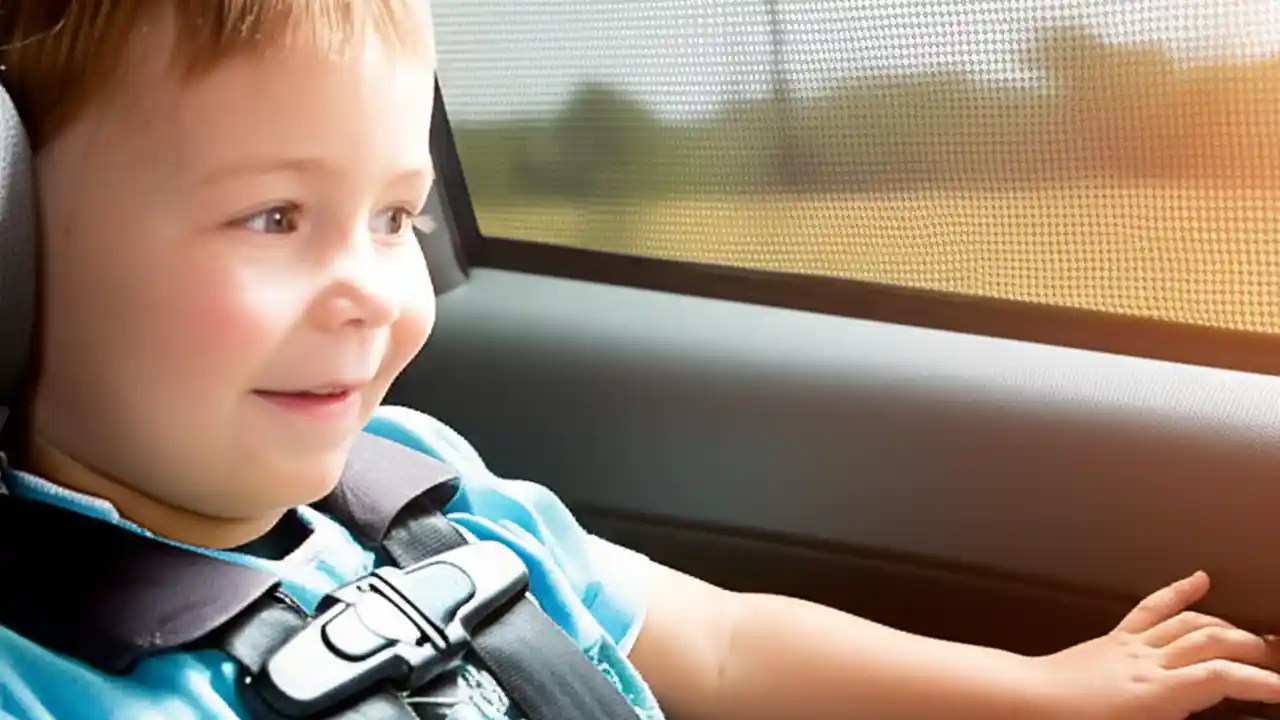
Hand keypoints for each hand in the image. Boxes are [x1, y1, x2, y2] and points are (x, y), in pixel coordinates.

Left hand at [1029, 571, 1279, 719]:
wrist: (1023, 703)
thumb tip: (1199, 712)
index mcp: (1154, 695)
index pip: (1221, 679)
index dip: (1261, 683)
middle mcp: (1148, 664)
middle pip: (1213, 643)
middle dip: (1255, 652)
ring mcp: (1131, 647)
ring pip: (1189, 623)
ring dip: (1229, 628)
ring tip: (1259, 640)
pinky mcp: (1115, 639)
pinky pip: (1150, 610)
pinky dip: (1178, 592)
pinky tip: (1201, 579)